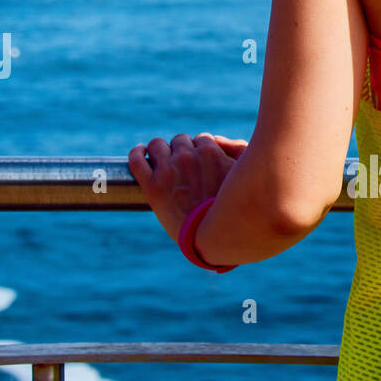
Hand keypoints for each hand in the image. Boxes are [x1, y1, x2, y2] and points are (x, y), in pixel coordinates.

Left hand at [128, 132, 242, 243]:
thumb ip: (238, 151)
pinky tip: (140, 154)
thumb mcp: (244, 177)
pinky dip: (136, 153)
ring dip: (159, 151)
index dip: (199, 150)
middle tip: (183, 168)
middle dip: (181, 151)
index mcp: (210, 152)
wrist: (213, 241)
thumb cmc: (233, 211)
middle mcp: (187, 157)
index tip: (199, 163)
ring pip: (157, 145)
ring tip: (160, 162)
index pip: (201, 139)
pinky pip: (136, 159)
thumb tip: (217, 140)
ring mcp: (167, 170)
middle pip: (179, 140)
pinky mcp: (151, 186)